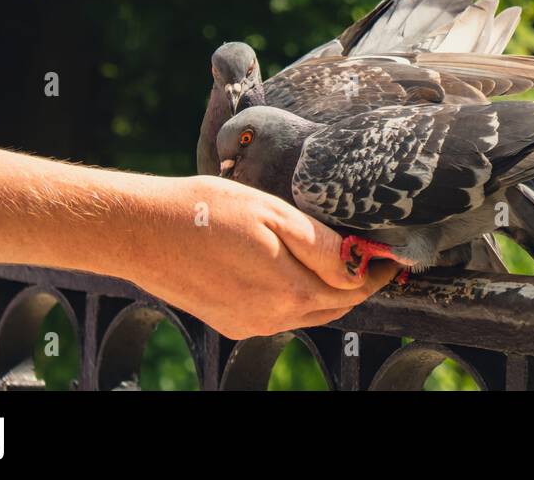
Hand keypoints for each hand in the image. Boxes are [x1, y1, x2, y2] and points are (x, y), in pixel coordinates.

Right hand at [127, 176, 398, 340]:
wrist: (141, 231)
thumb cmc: (207, 211)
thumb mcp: (273, 214)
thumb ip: (322, 244)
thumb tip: (363, 262)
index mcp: (291, 290)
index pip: (354, 287)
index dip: (377, 269)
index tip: (392, 251)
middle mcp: (275, 316)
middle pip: (336, 305)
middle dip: (359, 283)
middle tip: (374, 256)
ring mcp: (251, 323)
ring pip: (310, 313)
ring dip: (331, 292)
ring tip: (342, 261)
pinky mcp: (231, 322)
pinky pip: (281, 315)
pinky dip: (300, 298)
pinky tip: (296, 273)